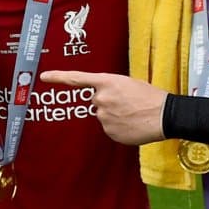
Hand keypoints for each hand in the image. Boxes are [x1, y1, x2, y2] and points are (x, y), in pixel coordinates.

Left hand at [38, 70, 168, 145]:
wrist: (164, 115)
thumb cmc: (151, 97)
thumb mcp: (129, 84)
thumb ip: (110, 88)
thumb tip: (102, 99)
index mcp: (107, 82)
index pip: (77, 79)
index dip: (59, 77)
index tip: (43, 77)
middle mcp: (101, 99)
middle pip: (96, 100)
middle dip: (108, 101)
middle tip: (127, 102)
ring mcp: (103, 117)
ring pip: (103, 115)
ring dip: (114, 114)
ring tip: (133, 113)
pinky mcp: (109, 132)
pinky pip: (109, 128)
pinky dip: (118, 126)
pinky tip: (132, 124)